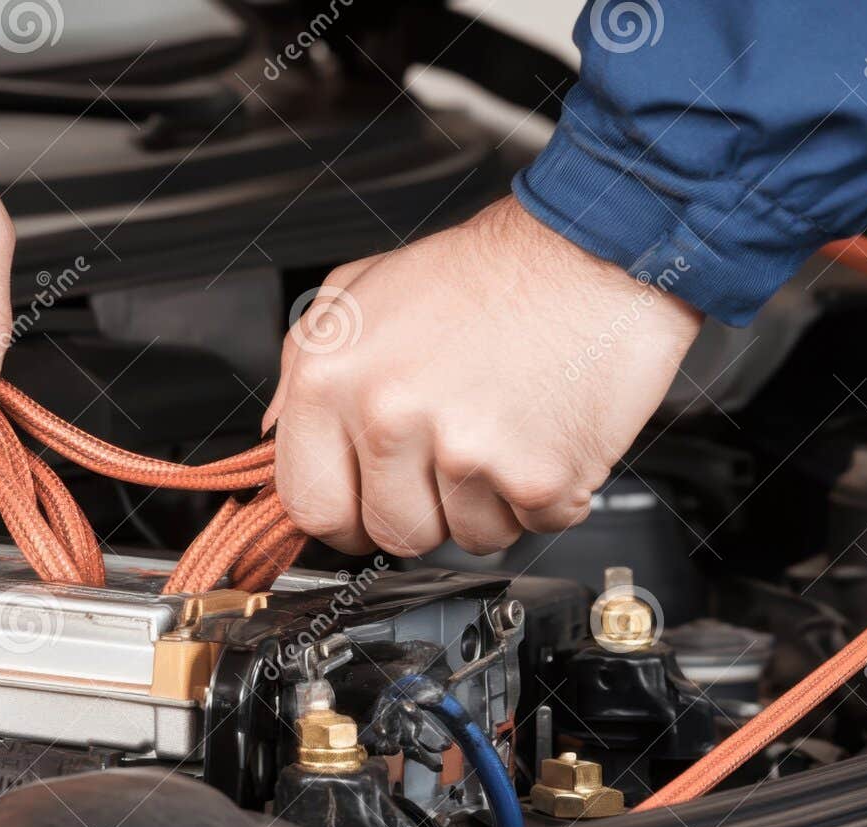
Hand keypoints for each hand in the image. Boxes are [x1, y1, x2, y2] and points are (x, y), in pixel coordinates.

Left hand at [266, 196, 701, 556]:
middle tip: (451, 459)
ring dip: (489, 502)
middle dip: (424, 510)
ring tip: (502, 430)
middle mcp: (390, 417)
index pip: (311, 506)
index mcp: (332, 380)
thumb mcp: (355, 295)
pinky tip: (542, 436)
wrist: (588, 246)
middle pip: (391, 533)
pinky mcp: (535, 474)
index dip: (344, 516)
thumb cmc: (482, 270)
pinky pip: (532, 527)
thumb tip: (278, 438)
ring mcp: (463, 451)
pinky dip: (546, 495)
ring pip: (466, 538)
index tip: (366, 507)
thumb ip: (303, 368)